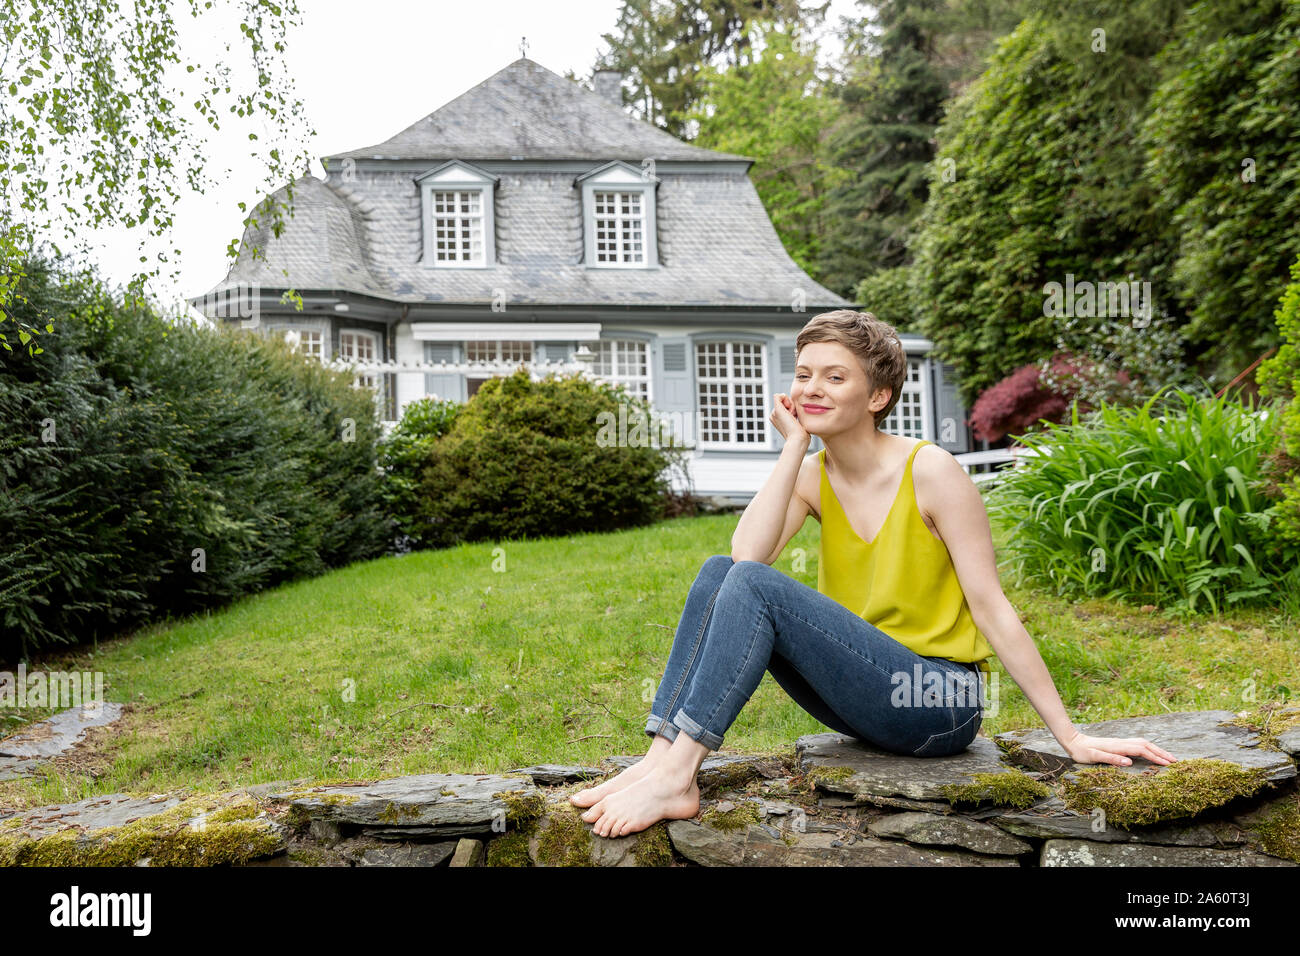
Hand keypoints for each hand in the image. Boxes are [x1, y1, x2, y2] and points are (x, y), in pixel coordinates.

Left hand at [770, 393, 809, 445]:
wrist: (798, 439)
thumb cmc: (789, 427)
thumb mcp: (779, 410)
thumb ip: (778, 399)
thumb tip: (782, 395)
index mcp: (773, 414)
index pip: (782, 398)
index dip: (788, 402)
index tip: (789, 412)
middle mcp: (778, 417)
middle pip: (788, 402)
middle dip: (792, 407)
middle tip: (793, 416)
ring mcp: (786, 420)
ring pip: (793, 406)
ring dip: (796, 410)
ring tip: (796, 418)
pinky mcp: (794, 422)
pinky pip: (797, 411)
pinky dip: (799, 413)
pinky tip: (798, 419)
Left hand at [1061, 730, 1176, 767]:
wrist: (1073, 741)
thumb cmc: (1082, 752)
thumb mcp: (1093, 757)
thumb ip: (1110, 759)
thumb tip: (1129, 762)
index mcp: (1118, 746)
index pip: (1141, 750)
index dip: (1155, 757)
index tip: (1168, 764)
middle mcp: (1121, 742)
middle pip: (1146, 745)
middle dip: (1161, 753)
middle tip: (1176, 761)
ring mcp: (1121, 742)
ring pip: (1143, 743)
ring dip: (1157, 750)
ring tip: (1168, 757)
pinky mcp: (1119, 744)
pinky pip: (1138, 745)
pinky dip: (1149, 748)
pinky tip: (1152, 753)